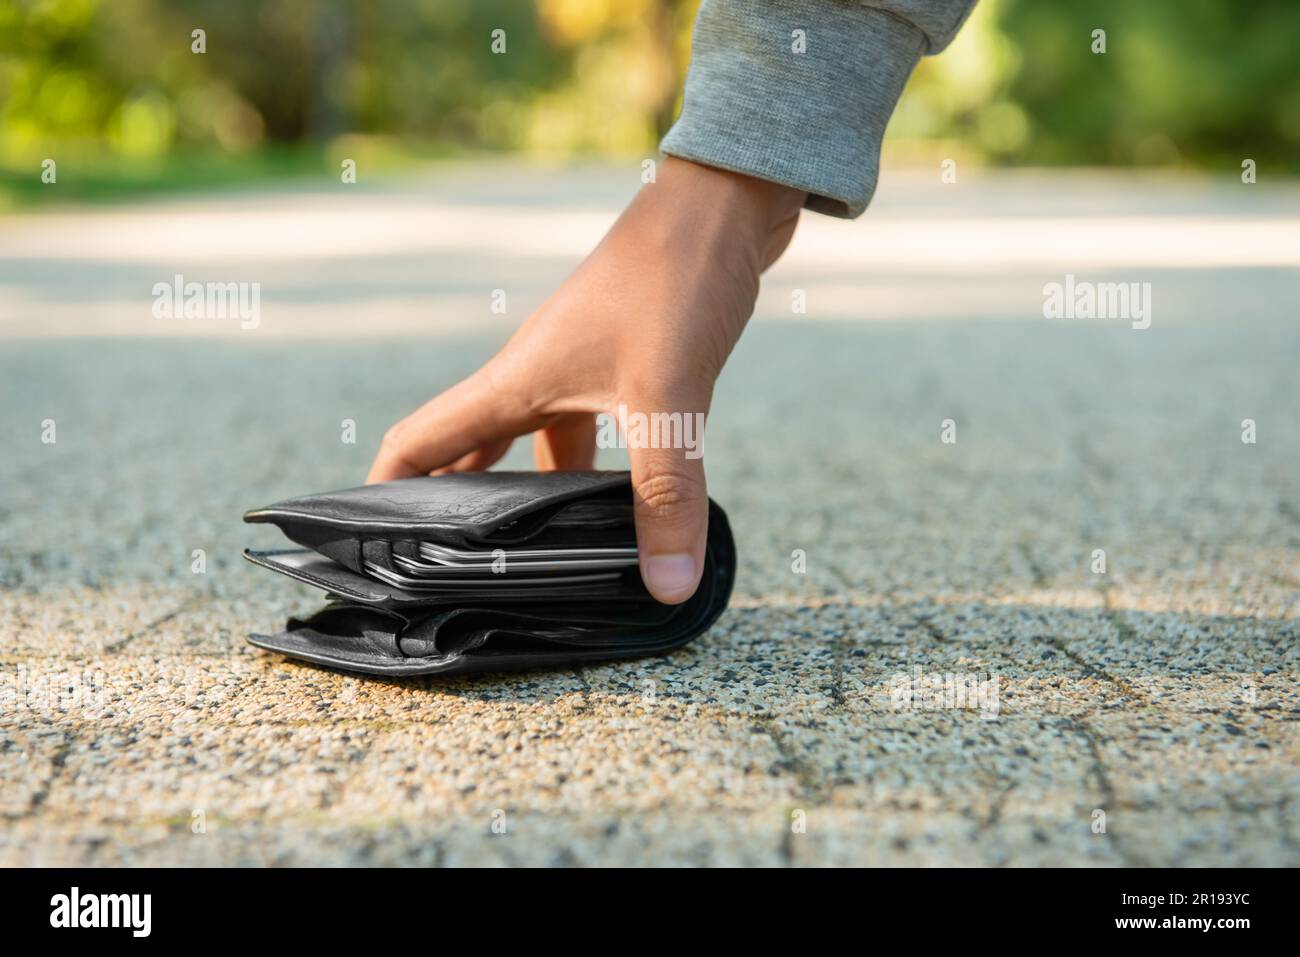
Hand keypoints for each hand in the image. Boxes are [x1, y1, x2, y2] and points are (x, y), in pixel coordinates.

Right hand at [366, 156, 804, 602]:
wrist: (722, 204)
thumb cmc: (676, 280)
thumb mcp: (668, 399)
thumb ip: (667, 495)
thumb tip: (667, 588)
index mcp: (516, 382)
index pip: (419, 443)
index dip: (385, 494)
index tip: (368, 548)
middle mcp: (535, 376)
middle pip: (474, 455)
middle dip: (461, 513)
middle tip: (459, 572)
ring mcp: (577, 367)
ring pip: (538, 446)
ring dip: (538, 496)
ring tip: (549, 555)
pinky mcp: (621, 362)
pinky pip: (587, 428)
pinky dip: (595, 469)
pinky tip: (625, 498)